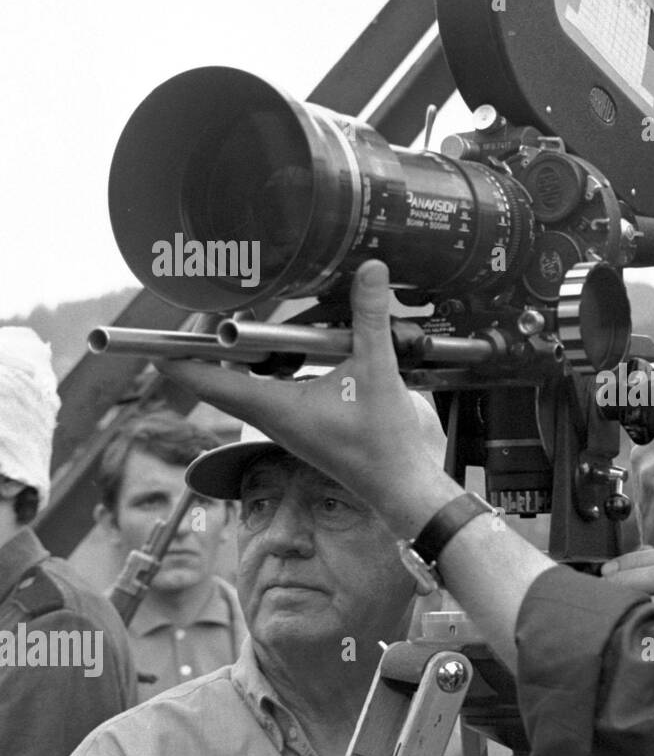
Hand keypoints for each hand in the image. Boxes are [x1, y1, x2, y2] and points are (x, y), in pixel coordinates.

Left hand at [153, 260, 451, 537]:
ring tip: (244, 317)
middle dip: (206, 341)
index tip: (154, 330)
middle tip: (209, 304)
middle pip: (216, 378)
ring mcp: (284, 422)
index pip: (204, 380)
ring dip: (237, 353)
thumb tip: (370, 269)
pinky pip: (267, 389)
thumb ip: (370, 319)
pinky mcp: (300, 423)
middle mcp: (270, 416)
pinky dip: (266, 364)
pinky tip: (293, 347)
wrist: (398, 486)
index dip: (175, 354)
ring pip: (242, 384)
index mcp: (273, 406)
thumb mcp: (379, 373)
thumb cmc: (383, 443)